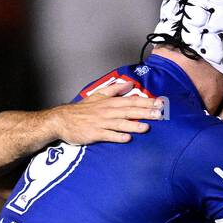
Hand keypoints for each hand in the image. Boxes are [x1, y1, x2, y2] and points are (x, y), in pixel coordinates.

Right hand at [50, 79, 164, 144]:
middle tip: (160, 114)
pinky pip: (107, 135)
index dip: (147, 102)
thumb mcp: (97, 96)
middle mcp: (107, 112)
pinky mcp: (94, 133)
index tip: (160, 103)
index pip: (132, 101)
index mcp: (109, 103)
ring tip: (146, 127)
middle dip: (145, 112)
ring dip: (133, 125)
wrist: (62, 120)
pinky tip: (127, 138)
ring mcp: (101, 123)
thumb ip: (114, 90)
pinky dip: (117, 136)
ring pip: (120, 123)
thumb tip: (129, 84)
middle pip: (129, 111)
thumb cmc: (81, 110)